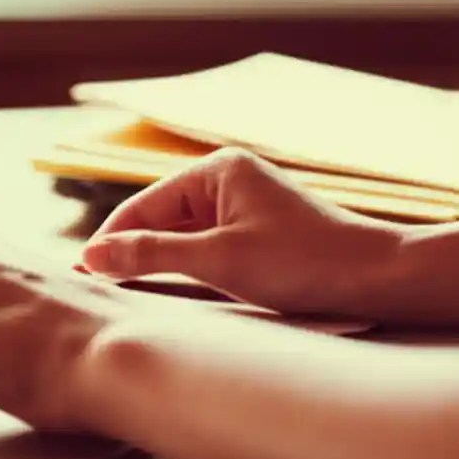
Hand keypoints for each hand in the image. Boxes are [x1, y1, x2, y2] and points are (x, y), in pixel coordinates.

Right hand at [81, 148, 405, 315]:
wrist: (378, 278)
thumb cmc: (303, 263)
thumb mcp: (218, 261)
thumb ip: (152, 255)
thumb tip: (94, 254)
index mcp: (217, 169)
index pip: (143, 205)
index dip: (110, 239)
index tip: (80, 271)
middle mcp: (228, 177)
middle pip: (159, 216)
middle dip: (130, 248)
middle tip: (94, 284)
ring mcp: (244, 202)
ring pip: (181, 232)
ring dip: (156, 259)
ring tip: (124, 288)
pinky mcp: (258, 228)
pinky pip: (205, 243)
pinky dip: (184, 264)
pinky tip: (170, 288)